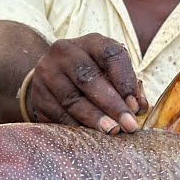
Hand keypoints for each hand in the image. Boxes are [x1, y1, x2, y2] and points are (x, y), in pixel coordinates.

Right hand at [23, 34, 147, 133]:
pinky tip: (90, 136)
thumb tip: (140, 108)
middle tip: (128, 125)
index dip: (125, 81)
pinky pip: (58, 114)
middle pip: (88, 78)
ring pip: (72, 99)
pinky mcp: (38, 95)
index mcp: (90, 42)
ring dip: (94, 118)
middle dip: (112, 104)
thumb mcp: (111, 72)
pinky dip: (77, 127)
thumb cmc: (95, 76)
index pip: (110, 54)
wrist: (54, 78)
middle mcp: (65, 52)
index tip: (136, 106)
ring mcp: (48, 73)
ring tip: (112, 132)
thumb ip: (128, 87)